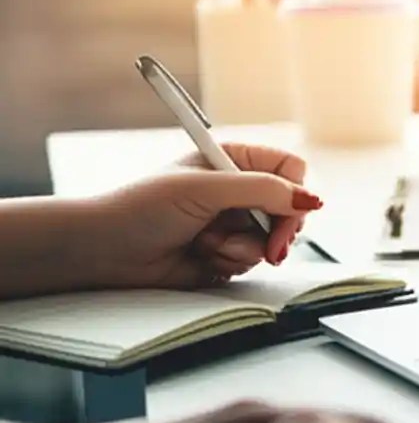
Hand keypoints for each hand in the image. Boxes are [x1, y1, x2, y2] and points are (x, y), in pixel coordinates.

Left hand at [89, 143, 322, 288]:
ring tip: (209, 244)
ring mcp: (231, 223)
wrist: (104, 251)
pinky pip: (251, 261)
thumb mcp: (206, 189)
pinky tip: (203, 256)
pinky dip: (230, 262)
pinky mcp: (224, 253)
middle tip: (270, 248)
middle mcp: (236, 190)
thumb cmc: (139, 208)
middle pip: (289, 210)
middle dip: (276, 231)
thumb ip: (262, 190)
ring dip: (243, 248)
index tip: (288, 215)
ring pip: (271, 240)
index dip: (295, 194)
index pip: (290, 170)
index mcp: (233, 161)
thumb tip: (310, 199)